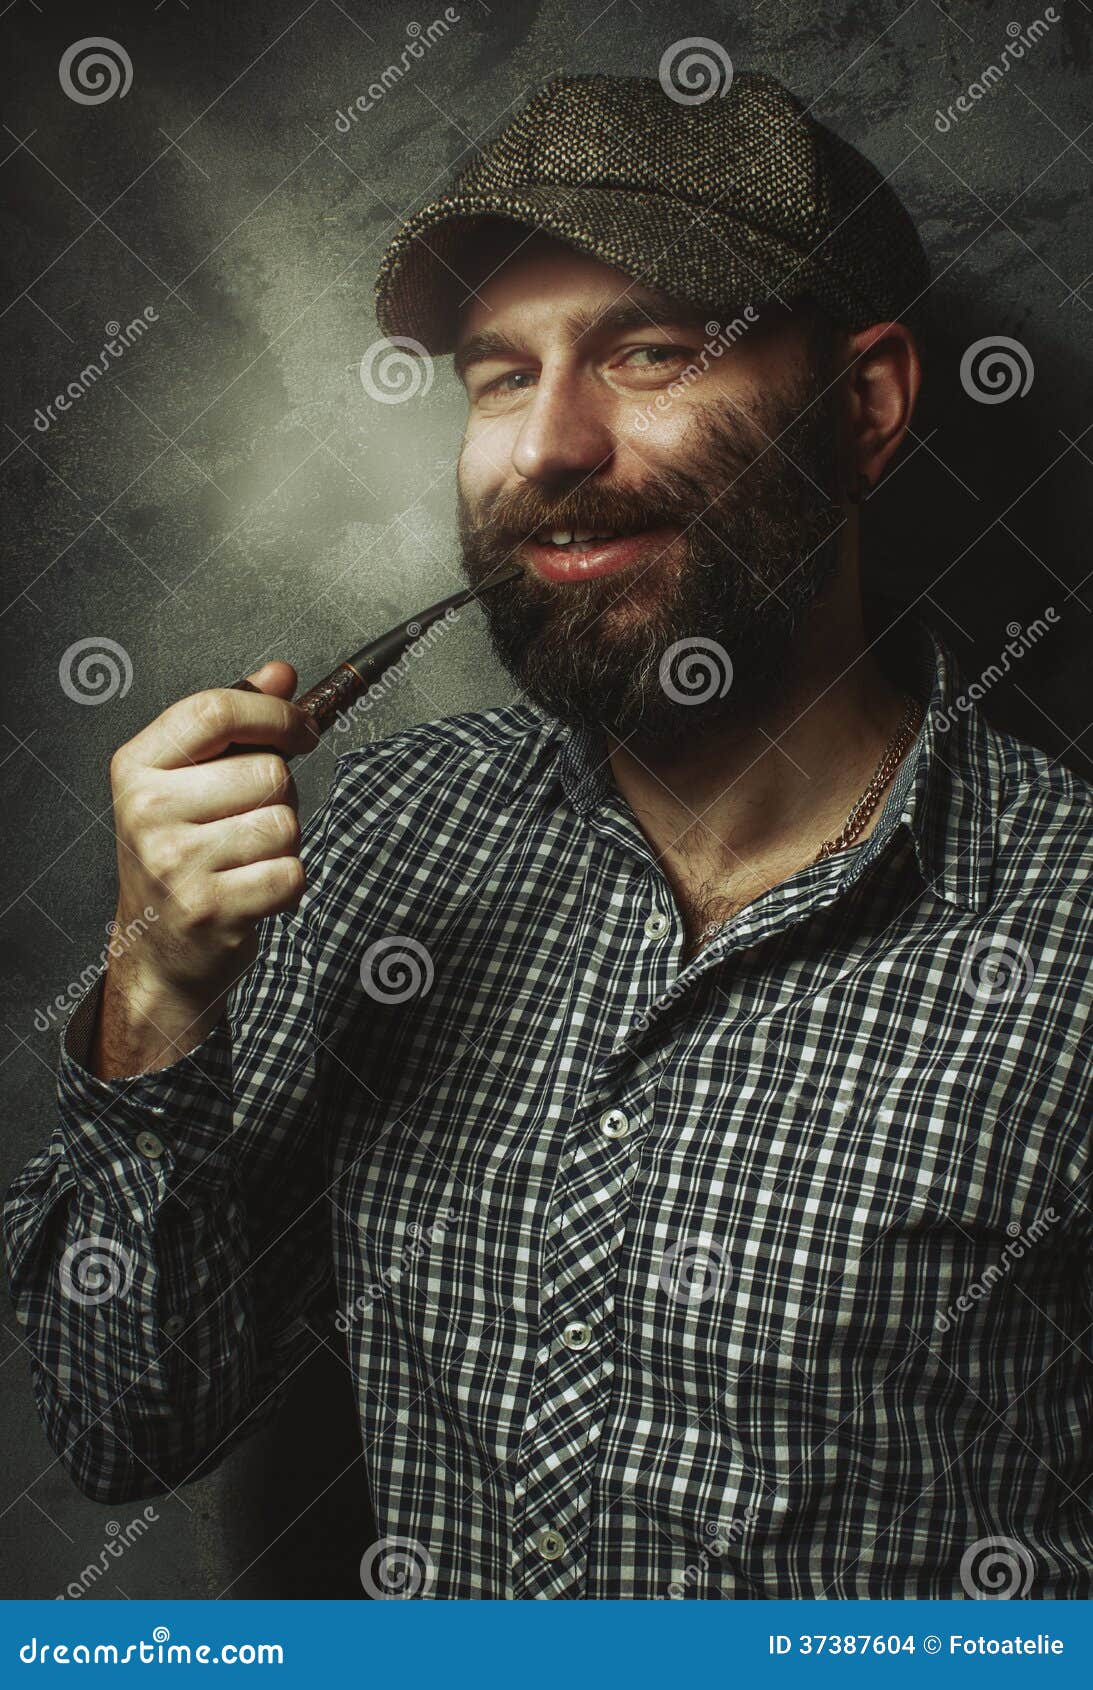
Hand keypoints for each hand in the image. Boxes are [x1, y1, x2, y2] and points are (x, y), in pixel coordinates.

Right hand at [94, 663, 316, 1074]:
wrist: (158, 950)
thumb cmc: (181, 854)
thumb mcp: (190, 780)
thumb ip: (235, 722)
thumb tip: (280, 673)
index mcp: (136, 767)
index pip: (215, 710)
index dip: (275, 713)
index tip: (301, 729)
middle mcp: (146, 810)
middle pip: (267, 771)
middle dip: (279, 796)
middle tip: (246, 823)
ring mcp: (174, 862)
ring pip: (285, 823)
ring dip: (283, 844)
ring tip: (244, 860)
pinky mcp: (209, 908)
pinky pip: (291, 874)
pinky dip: (287, 885)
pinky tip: (252, 892)